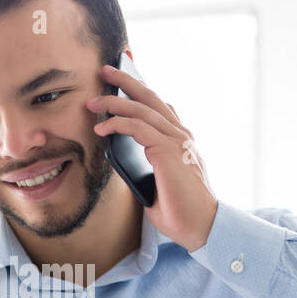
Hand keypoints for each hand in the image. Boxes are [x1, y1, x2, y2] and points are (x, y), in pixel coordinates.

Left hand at [86, 62, 218, 251]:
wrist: (202, 227)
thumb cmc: (181, 211)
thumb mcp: (156, 182)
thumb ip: (143, 166)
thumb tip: (118, 156)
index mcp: (180, 140)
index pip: (160, 106)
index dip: (141, 89)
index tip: (123, 78)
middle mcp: (180, 135)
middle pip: (150, 98)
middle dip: (126, 81)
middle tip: (106, 70)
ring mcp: (176, 141)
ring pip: (142, 109)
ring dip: (114, 102)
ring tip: (93, 102)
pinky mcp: (168, 152)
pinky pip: (137, 129)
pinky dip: (117, 124)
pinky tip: (102, 127)